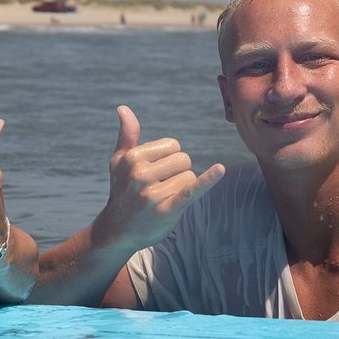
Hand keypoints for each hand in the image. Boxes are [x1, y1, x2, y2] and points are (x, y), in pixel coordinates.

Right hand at [91, 106, 224, 250]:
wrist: (118, 230)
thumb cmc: (121, 190)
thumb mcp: (119, 161)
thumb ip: (127, 134)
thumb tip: (123, 107)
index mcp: (132, 157)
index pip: (173, 145)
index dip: (169, 158)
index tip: (155, 172)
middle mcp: (141, 173)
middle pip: (183, 159)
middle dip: (177, 172)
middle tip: (159, 187)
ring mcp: (153, 193)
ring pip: (189, 176)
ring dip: (181, 187)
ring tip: (162, 199)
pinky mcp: (167, 210)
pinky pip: (191, 190)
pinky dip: (207, 180)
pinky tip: (220, 169)